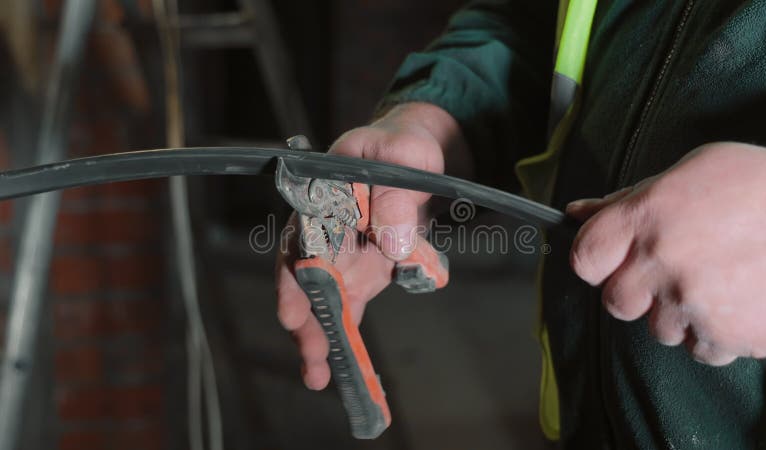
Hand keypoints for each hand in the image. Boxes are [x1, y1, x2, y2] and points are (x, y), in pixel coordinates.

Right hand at [275, 103, 468, 388]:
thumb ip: (399, 192)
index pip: (306, 232)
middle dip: (303, 311)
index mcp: (325, 191)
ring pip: (322, 297)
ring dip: (319, 334)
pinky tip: (340, 367)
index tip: (298, 297)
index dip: (298, 266)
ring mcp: (340, 253)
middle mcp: (324, 227)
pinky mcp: (360, 273)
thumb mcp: (409, 155)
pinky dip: (344, 334)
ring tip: (316, 374)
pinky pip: (348, 306)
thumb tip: (394, 241)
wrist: (415, 158)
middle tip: (308, 346)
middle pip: (304, 272)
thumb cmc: (405, 147)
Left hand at [567, 142, 765, 365]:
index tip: (611, 260)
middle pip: (615, 301)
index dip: (596, 260)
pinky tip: (736, 303)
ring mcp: (692, 302)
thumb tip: (582, 212)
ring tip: (717, 282)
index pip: (585, 256)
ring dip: (678, 314)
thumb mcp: (693, 171)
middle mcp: (662, 262)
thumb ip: (630, 198)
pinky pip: (698, 349)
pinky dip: (713, 334)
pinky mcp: (725, 335)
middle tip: (672, 273)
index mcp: (647, 216)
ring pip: (657, 328)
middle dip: (637, 291)